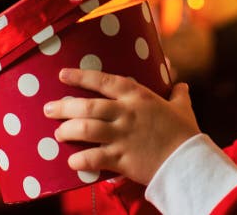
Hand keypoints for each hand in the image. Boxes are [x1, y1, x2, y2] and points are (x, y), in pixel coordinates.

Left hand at [44, 68, 199, 184]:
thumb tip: (182, 84)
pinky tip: (72, 161)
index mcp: (138, 97)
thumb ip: (178, 94)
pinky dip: (80, 160)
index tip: (63, 74)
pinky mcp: (121, 159)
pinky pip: (93, 158)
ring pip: (86, 129)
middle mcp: (126, 114)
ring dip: (67, 130)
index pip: (104, 81)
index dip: (81, 77)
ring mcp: (122, 137)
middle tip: (49, 108)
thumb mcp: (182, 107)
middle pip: (87, 107)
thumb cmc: (185, 133)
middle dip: (64, 107)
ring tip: (58, 133)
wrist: (188, 161)